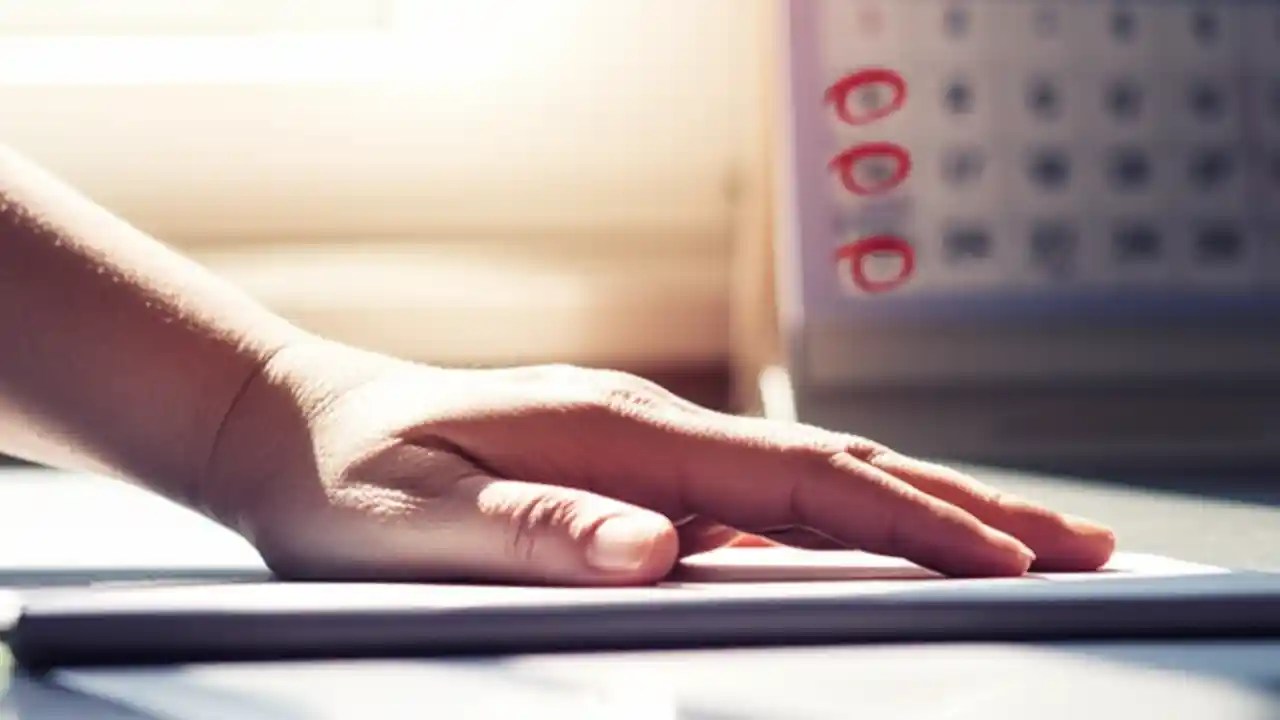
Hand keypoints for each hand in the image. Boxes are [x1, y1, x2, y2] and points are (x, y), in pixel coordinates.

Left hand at [202, 339, 1114, 584]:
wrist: (301, 426)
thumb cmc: (349, 481)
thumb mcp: (411, 524)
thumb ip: (533, 535)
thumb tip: (659, 548)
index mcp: (617, 437)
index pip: (799, 483)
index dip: (910, 524)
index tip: (1005, 560)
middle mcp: (652, 432)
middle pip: (840, 470)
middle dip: (965, 507)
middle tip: (1079, 543)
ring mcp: (654, 449)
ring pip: (819, 480)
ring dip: (927, 506)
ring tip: (1024, 537)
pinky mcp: (641, 473)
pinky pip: (772, 500)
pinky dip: (856, 520)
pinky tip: (891, 542)